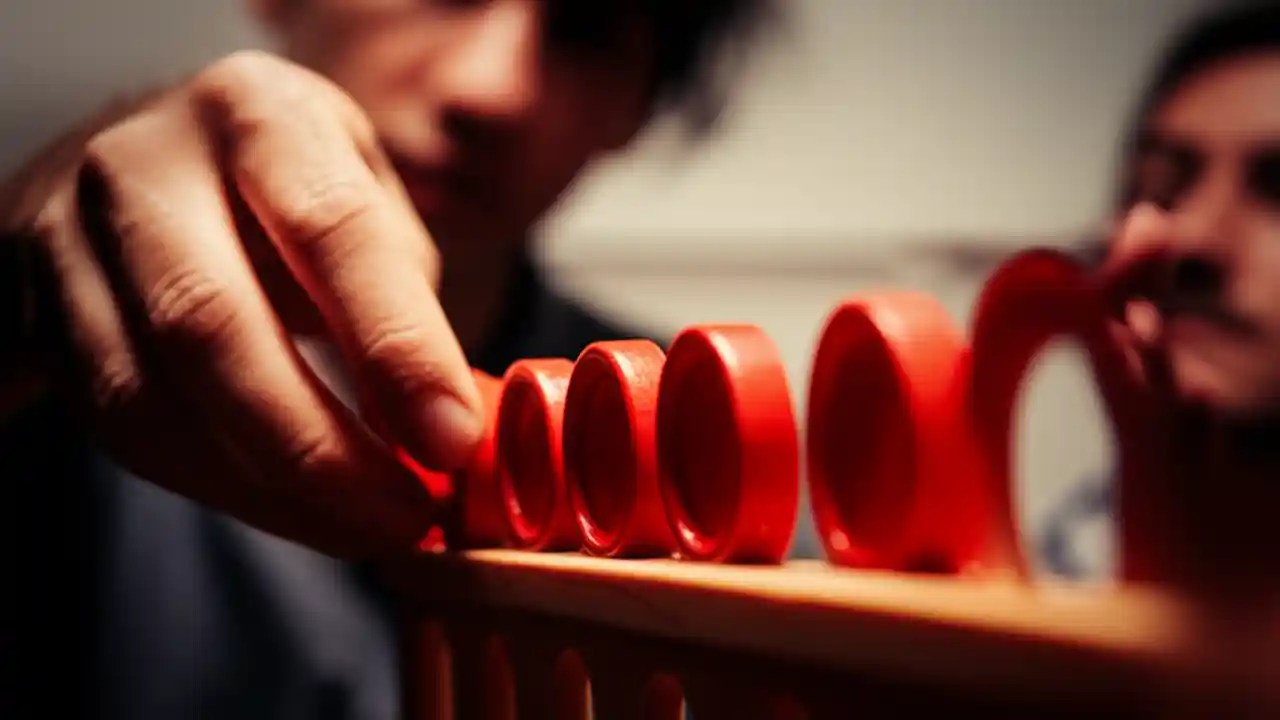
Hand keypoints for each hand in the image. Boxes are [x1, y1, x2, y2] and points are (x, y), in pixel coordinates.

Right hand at [3, 51, 482, 557]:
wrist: (139, 169)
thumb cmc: (282, 187)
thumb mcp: (360, 192)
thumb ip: (399, 290)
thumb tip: (444, 425)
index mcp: (258, 113)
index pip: (331, 232)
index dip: (397, 347)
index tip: (451, 440)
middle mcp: (146, 165)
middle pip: (213, 325)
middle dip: (319, 446)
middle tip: (404, 513)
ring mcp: (69, 241)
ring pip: (150, 399)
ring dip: (269, 489)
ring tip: (362, 525)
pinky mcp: (36, 318)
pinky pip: (119, 432)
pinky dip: (219, 489)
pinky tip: (293, 509)